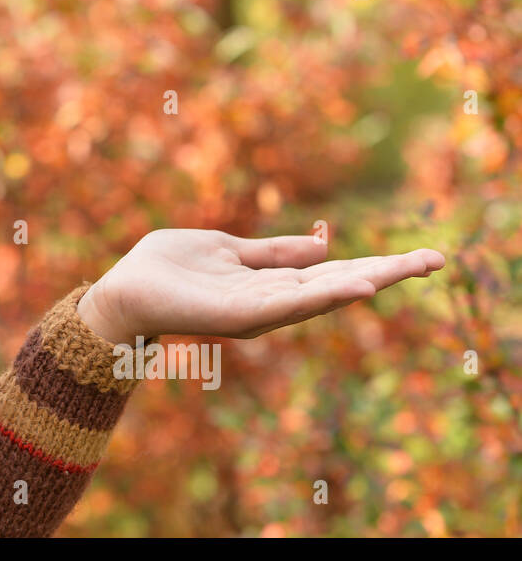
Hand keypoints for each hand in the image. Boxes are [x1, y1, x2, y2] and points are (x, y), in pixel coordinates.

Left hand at [76, 229, 445, 342]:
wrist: (123, 290)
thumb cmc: (168, 268)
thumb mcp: (230, 248)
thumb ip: (274, 252)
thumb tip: (324, 245)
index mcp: (270, 285)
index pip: (333, 274)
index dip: (376, 265)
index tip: (420, 256)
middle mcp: (271, 302)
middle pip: (339, 286)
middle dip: (387, 274)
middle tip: (437, 260)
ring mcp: (257, 312)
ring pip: (321, 297)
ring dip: (366, 281)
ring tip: (407, 268)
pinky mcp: (238, 316)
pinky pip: (286, 305)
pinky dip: (323, 296)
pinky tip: (355, 286)